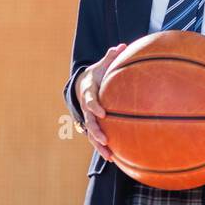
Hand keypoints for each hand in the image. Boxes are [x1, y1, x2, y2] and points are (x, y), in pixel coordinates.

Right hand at [77, 43, 125, 160]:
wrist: (82, 84)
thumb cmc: (97, 74)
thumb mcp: (101, 65)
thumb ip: (111, 57)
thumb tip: (122, 46)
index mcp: (88, 91)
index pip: (90, 100)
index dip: (95, 106)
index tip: (102, 113)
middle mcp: (86, 107)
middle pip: (89, 121)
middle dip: (96, 131)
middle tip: (104, 139)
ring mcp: (88, 117)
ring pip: (91, 133)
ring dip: (99, 145)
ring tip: (109, 155)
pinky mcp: (92, 125)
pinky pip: (96, 137)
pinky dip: (103, 148)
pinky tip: (114, 158)